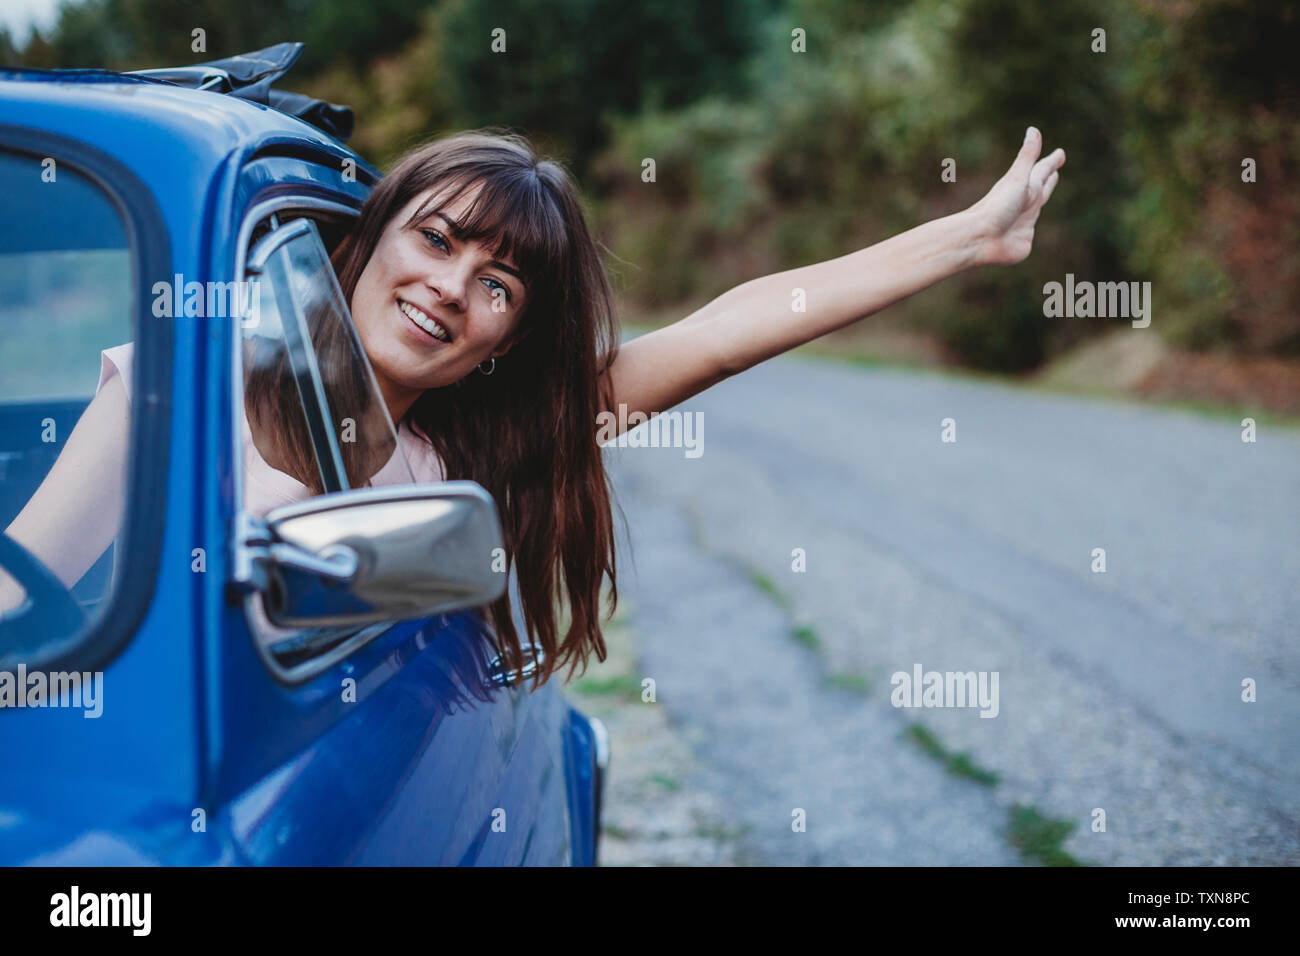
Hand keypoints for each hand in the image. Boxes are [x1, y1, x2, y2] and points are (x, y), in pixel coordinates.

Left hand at [967, 127, 1065, 266]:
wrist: (980, 238)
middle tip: (1055, 167)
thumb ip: (1027, 156)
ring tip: (1044, 192)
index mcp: (1026, 187)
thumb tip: (1033, 129)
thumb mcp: (1017, 179)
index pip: (1042, 170)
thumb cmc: (997, 206)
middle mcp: (1025, 203)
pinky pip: (1029, 235)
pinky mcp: (1023, 240)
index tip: (1060, 153)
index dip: (1052, 162)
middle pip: (1041, 186)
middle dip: (1048, 176)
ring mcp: (1024, 222)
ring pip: (1035, 209)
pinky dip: (1030, 232)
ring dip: (1041, 200)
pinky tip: (1027, 231)